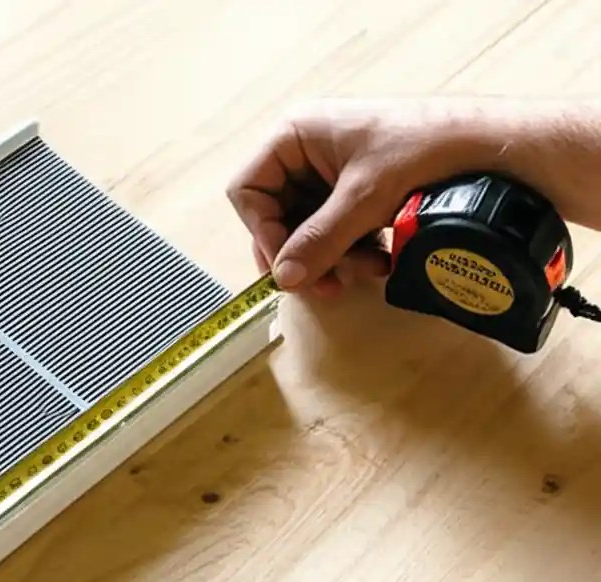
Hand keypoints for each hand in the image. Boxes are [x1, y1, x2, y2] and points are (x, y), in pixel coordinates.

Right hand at [227, 98, 518, 296]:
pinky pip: (337, 229)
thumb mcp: (364, 199)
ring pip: (308, 228)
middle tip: (324, 285)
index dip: (261, 231)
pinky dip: (352, 250)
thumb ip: (320, 240)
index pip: (248, 191)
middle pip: (276, 215)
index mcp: (295, 134)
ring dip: (333, 257)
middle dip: (303, 252)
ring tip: (367, 270)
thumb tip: (284, 279)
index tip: (288, 265)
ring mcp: (333, 171)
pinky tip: (379, 260)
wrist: (494, 146)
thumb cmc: (425, 149)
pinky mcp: (358, 190)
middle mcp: (307, 151)